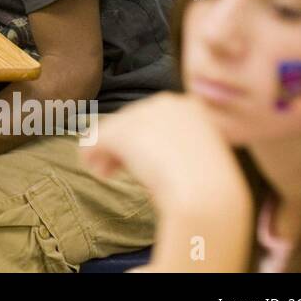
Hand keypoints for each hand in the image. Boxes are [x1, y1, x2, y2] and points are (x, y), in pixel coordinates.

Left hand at [82, 93, 245, 212]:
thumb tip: (143, 153)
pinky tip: (97, 171)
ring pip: (113, 128)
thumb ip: (171, 147)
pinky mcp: (124, 130)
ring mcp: (145, 114)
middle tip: (116, 169)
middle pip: (132, 120)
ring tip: (105, 172)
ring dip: (106, 150)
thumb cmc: (207, 189)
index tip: (142, 160)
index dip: (144, 139)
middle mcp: (167, 102)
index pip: (156, 117)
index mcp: (190, 107)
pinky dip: (92, 154)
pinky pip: (97, 139)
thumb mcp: (194, 159)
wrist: (207, 197)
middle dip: (123, 145)